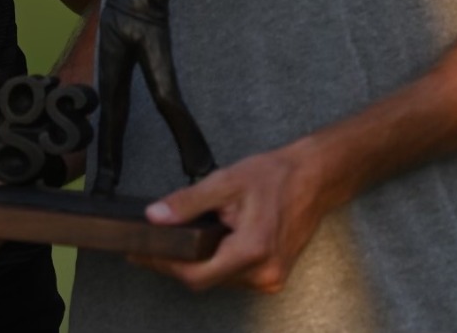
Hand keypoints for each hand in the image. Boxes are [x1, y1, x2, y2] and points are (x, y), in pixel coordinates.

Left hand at [135, 142, 333, 292]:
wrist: (315, 177)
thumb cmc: (277, 176)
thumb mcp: (226, 182)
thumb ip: (188, 203)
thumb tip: (156, 217)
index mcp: (252, 250)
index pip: (195, 274)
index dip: (165, 265)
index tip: (141, 253)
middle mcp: (263, 273)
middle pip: (205, 280)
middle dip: (177, 263)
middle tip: (152, 244)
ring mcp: (271, 278)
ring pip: (219, 280)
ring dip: (198, 263)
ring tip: (178, 241)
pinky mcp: (274, 276)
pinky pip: (235, 277)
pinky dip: (217, 262)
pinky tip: (208, 245)